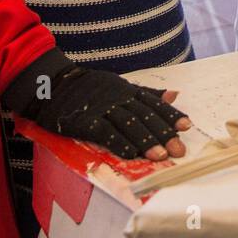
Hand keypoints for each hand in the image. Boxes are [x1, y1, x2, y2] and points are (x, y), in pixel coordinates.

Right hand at [21, 66, 191, 160]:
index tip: (186, 126)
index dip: (170, 115)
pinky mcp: (84, 120)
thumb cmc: (88, 88)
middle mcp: (118, 98)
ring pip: (128, 124)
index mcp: (127, 90)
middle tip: (178, 149)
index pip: (153, 103)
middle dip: (163, 133)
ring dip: (145, 141)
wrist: (52, 83)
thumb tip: (174, 94)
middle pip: (144, 116)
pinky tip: (131, 155)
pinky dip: (118, 143)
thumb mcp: (119, 85)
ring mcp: (101, 108)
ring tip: (160, 155)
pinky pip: (104, 132)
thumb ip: (146, 93)